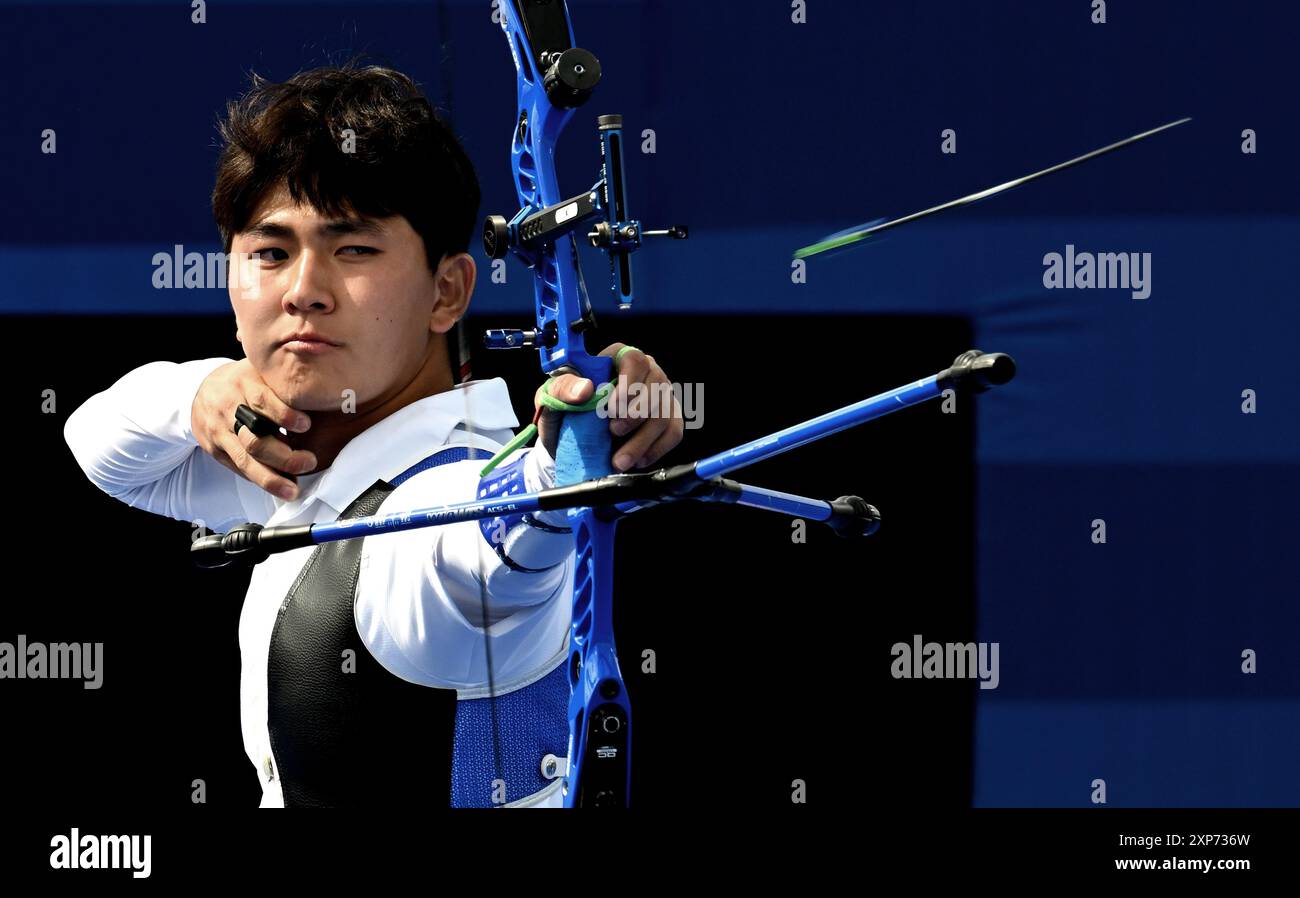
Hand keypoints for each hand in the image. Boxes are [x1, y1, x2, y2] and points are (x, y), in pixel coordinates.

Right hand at [191, 359, 316, 499]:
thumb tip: (325, 398)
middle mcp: (229, 408)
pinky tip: (277, 486)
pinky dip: (259, 479)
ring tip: (292, 489)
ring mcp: (219, 430)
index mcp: (244, 383)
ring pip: (245, 459)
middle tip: (308, 462)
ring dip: (271, 478)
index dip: (284, 415)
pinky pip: (238, 468)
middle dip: (284, 456)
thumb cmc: (244, 382)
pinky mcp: (215, 448)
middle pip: (254, 438)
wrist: (201, 389)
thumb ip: (285, 384)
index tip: (306, 425)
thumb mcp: (262, 372)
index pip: (262, 400)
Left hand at [535, 343, 683, 471]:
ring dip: (642, 441)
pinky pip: (674, 432)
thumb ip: (562, 388)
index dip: (628, 384)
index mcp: (617, 357)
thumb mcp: (551, 396)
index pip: (634, 360)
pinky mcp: (668, 419)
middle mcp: (645, 372)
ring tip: (619, 460)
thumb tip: (585, 389)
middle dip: (635, 416)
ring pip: (664, 414)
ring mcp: (660, 396)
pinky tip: (636, 460)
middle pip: (656, 387)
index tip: (611, 409)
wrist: (570, 439)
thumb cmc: (564, 409)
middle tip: (613, 433)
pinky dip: (656, 450)